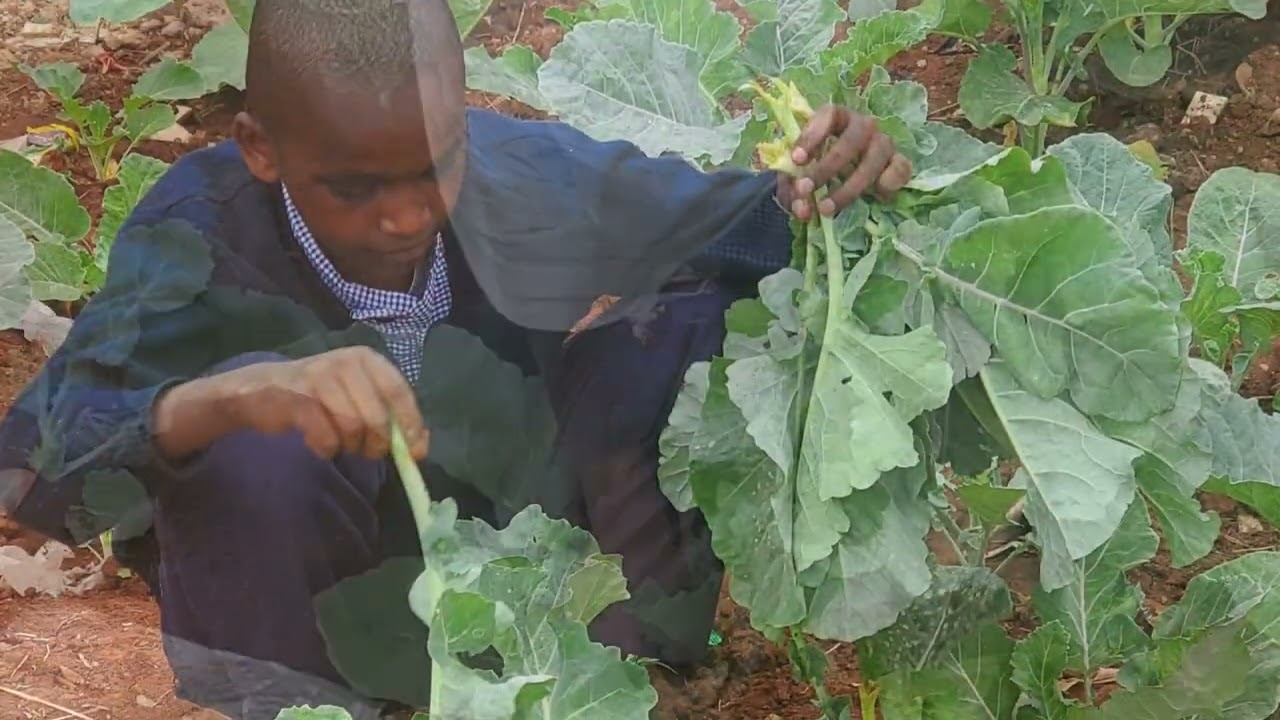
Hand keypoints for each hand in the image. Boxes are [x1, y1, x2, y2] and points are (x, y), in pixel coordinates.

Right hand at [211, 347, 427, 460]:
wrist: (263, 389)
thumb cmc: (321, 396)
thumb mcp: (359, 397)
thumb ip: (391, 418)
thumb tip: (420, 450)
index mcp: (367, 359)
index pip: (398, 391)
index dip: (410, 423)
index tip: (414, 451)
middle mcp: (345, 362)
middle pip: (377, 416)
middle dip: (376, 444)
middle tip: (366, 451)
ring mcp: (320, 377)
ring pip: (352, 428)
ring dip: (350, 446)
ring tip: (341, 443)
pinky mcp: (297, 398)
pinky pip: (326, 437)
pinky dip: (326, 449)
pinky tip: (318, 443)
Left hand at [776, 105, 913, 221]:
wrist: (848, 180)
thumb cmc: (818, 168)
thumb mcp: (801, 174)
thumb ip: (795, 188)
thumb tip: (802, 210)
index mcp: (837, 118)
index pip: (828, 115)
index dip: (811, 136)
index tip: (796, 160)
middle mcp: (863, 126)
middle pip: (850, 140)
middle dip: (826, 167)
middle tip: (805, 190)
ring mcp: (883, 143)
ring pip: (873, 159)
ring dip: (849, 187)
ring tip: (826, 208)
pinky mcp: (898, 162)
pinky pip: (901, 168)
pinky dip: (890, 182)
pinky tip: (877, 197)